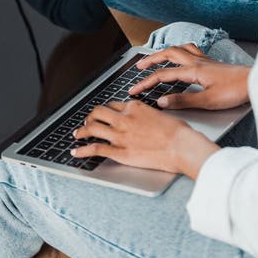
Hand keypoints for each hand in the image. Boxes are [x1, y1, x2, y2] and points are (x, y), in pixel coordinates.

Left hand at [72, 99, 218, 178]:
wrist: (181, 146)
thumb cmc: (177, 131)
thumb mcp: (160, 114)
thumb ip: (146, 115)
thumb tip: (144, 119)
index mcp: (134, 106)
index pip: (112, 104)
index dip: (104, 110)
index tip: (101, 114)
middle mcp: (124, 118)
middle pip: (98, 113)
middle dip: (90, 117)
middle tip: (87, 122)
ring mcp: (120, 135)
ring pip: (92, 128)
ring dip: (81, 131)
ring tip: (77, 134)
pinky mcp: (119, 152)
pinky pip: (95, 149)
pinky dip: (82, 150)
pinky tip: (76, 153)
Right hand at [129, 43, 250, 109]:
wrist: (254, 82)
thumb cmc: (234, 92)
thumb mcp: (207, 101)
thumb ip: (183, 101)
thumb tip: (162, 101)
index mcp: (193, 71)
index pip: (163, 75)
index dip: (146, 82)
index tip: (134, 89)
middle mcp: (197, 61)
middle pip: (168, 54)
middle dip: (151, 59)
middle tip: (139, 67)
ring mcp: (204, 60)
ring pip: (179, 49)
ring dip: (165, 51)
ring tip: (156, 56)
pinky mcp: (211, 62)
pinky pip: (191, 49)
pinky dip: (181, 49)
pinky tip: (181, 53)